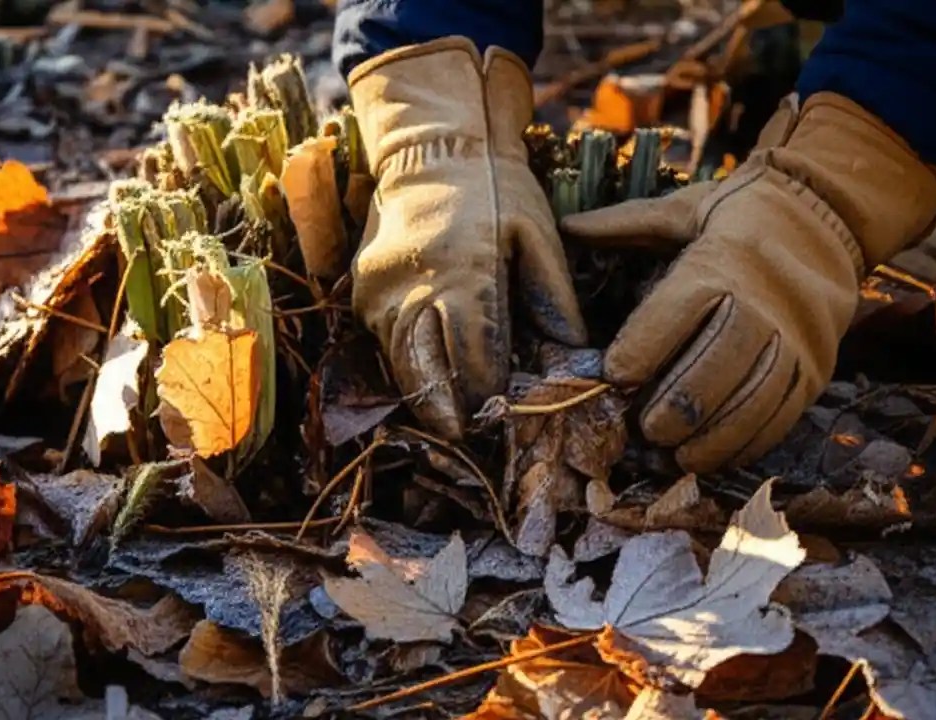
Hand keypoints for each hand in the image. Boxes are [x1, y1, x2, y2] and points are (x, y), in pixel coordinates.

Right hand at [347, 38, 585, 437]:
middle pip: (425, 373)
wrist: (428, 148)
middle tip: (468, 438)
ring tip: (452, 419)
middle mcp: (410, 289)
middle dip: (447, 411)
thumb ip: (553, 296)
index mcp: (462, 274)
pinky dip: (409, 362)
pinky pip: (384, 342)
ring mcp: (378, 293)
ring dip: (425, 392)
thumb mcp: (537, 233)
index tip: (502, 420)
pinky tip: (431, 377)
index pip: (474, 357)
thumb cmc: (494, 188)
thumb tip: (573, 353)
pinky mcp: (362, 293)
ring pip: (400, 364)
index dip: (488, 396)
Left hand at [562, 94, 935, 471]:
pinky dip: (748, 442)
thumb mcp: (681, 211)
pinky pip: (784, 414)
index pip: (680, 311)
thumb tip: (565, 225)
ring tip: (677, 457)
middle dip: (678, 405)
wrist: (828, 219)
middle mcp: (763, 303)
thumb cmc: (738, 218)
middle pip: (719, 363)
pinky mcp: (816, 369)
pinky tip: (716, 456)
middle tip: (644, 431)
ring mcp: (795, 340)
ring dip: (714, 436)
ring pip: (754, 397)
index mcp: (721, 262)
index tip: (614, 376)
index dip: (644, 347)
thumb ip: (624, 225)